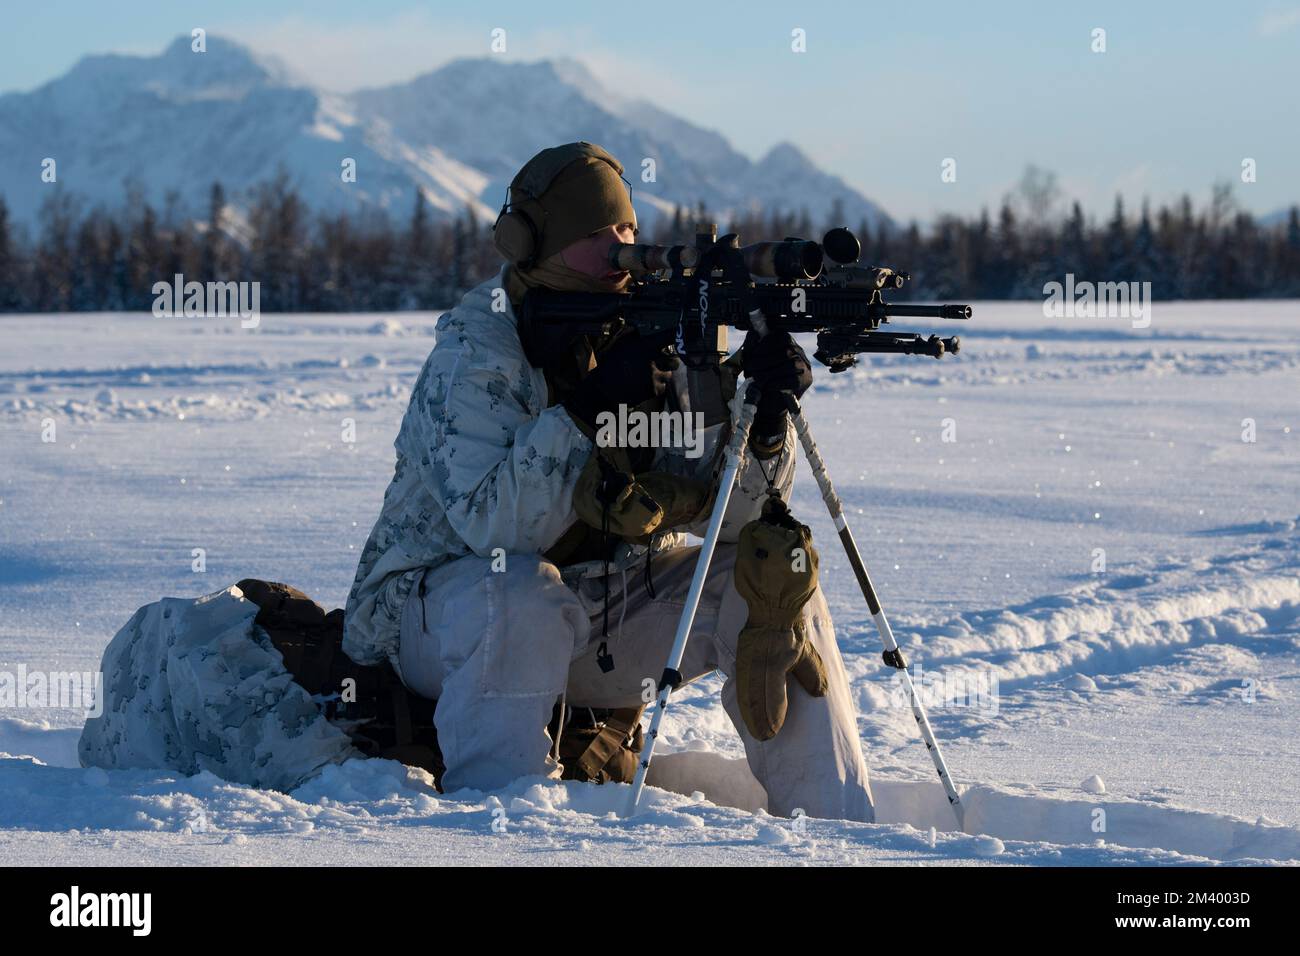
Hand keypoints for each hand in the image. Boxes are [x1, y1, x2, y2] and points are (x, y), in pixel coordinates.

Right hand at [563, 328, 679, 431]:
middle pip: (674, 359)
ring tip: (649, 374)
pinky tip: (645, 383)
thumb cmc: (611, 364)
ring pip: (669, 374)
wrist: (604, 388)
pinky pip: (663, 386)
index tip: (682, 333)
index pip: (669, 336)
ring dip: (663, 373)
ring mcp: (655, 377)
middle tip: (661, 362)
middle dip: (669, 361)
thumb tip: (643, 329)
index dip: (678, 334)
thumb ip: (633, 334)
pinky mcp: (654, 390)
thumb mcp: (620, 344)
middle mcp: (653, 361)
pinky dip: (657, 385)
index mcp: (645, 346)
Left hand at [741, 330, 811, 447]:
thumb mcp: (753, 361)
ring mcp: (806, 368)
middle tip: (750, 368)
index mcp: (789, 344)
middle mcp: (800, 354)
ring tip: (756, 378)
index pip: (781, 336)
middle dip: (764, 358)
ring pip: (790, 364)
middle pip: (786, 350)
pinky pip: (792, 379)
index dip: (765, 343)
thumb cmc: (760, 381)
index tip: (752, 353)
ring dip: (769, 371)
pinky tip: (767, 386)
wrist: (767, 406)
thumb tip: (753, 332)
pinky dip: (776, 382)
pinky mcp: (805, 382)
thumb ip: (752, 346)